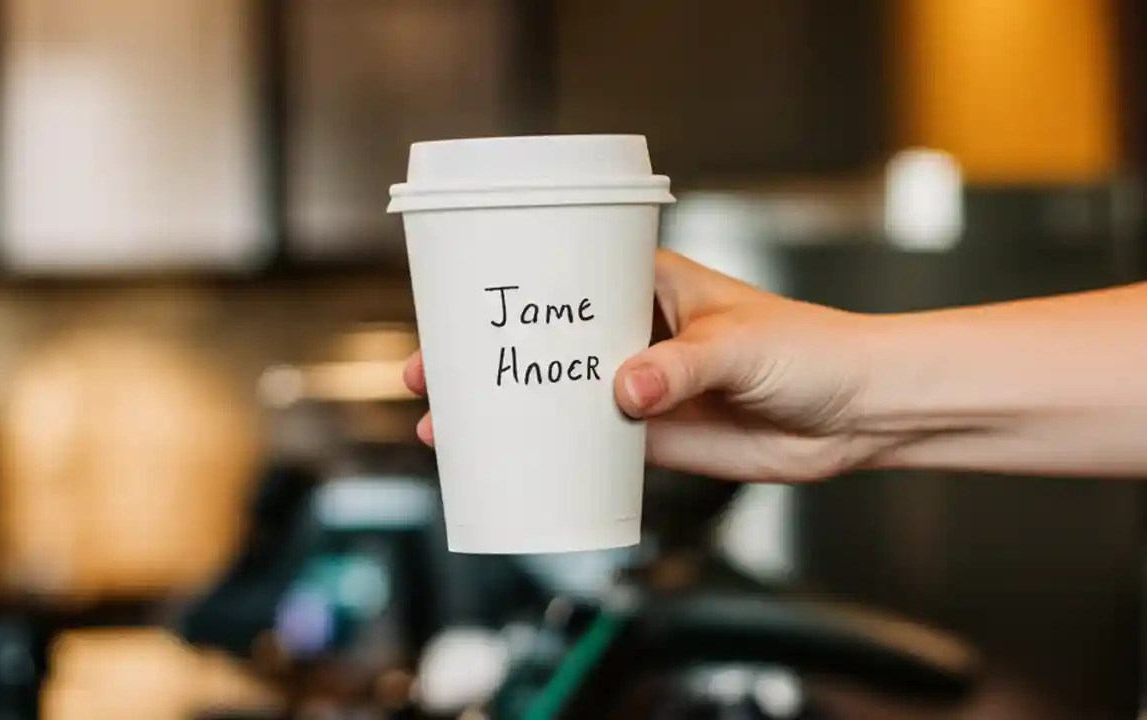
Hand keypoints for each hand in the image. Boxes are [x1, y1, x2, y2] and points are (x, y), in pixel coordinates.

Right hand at [403, 250, 891, 481]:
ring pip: (554, 394)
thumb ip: (680, 367)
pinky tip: (509, 461)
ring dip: (505, 408)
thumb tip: (623, 391)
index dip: (505, 291)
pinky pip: (587, 443)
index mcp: (647, 284)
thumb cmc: (811, 348)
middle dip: (484, 357)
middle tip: (428, 373)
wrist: (856, 414)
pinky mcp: (652, 437)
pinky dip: (548, 452)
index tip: (454, 305)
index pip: (561, 277)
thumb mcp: (739, 343)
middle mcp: (634, 332)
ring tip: (449, 423)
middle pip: (541, 341)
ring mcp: (638, 386)